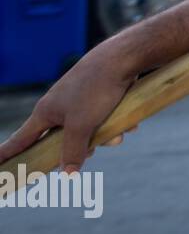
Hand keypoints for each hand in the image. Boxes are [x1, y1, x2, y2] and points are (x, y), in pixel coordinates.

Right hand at [0, 46, 139, 173]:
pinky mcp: (100, 95)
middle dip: (83, 148)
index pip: (21, 139)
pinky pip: (106, 119)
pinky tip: (130, 123)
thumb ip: (73, 150)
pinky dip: (117, 123)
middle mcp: (59, 105)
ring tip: (119, 133)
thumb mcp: (82, 125)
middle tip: (92, 151)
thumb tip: (67, 175)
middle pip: (64, 140)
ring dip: (107, 136)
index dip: (8, 153)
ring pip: (90, 131)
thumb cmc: (96, 89)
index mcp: (45, 112)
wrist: (123, 58)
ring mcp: (79, 99)